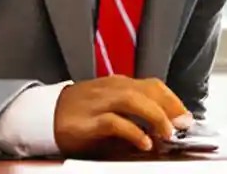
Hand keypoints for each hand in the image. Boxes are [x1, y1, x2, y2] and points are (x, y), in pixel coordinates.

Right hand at [53, 76, 192, 155]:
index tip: (186, 117)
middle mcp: (111, 88)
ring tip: (168, 134)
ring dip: (156, 117)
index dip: (173, 101)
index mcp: (119, 84)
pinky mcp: (87, 121)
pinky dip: (133, 132)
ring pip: (134, 101)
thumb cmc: (79, 113)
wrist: (40, 115)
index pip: (154, 86)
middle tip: (183, 125)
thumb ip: (134, 114)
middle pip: (149, 90)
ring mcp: (98, 103)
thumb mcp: (109, 108)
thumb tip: (163, 128)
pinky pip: (115, 123)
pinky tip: (143, 142)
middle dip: (170, 107)